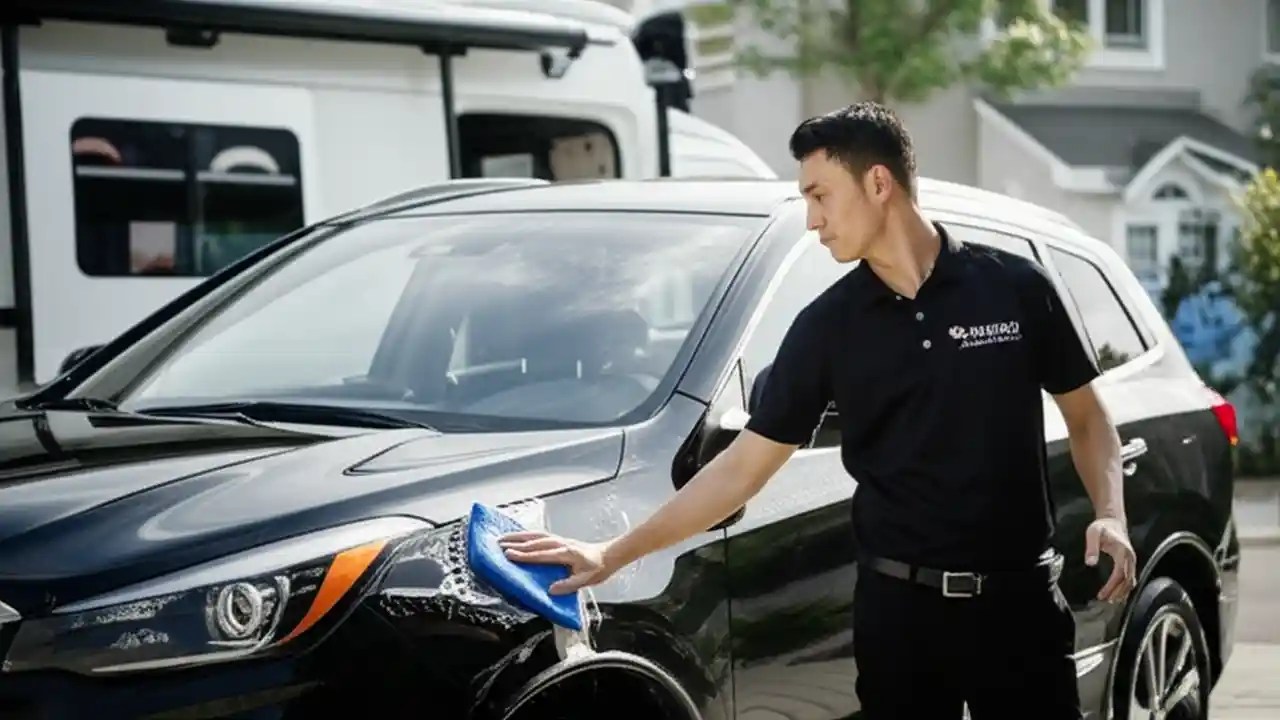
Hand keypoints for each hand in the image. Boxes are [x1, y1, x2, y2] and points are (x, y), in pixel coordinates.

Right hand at [499, 531, 617, 594]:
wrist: (609, 555)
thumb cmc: (598, 567)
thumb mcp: (587, 580)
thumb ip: (569, 585)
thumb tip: (551, 590)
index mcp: (567, 553)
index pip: (541, 554)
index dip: (525, 555)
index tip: (509, 555)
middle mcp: (562, 543)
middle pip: (535, 541)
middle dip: (516, 543)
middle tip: (499, 544)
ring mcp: (560, 540)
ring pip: (536, 535)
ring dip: (519, 536)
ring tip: (504, 537)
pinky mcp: (559, 540)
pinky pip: (540, 535)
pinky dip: (527, 534)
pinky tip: (519, 536)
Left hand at [1085, 516, 1135, 602]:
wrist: (1113, 521)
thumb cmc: (1102, 527)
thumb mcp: (1093, 533)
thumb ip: (1091, 548)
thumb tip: (1090, 563)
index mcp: (1123, 552)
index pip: (1120, 574)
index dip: (1112, 586)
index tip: (1102, 594)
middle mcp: (1130, 558)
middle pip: (1127, 580)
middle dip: (1117, 592)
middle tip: (1106, 601)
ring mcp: (1132, 560)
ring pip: (1131, 581)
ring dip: (1123, 592)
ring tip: (1112, 600)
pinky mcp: (1130, 562)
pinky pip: (1131, 578)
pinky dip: (1125, 587)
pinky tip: (1118, 594)